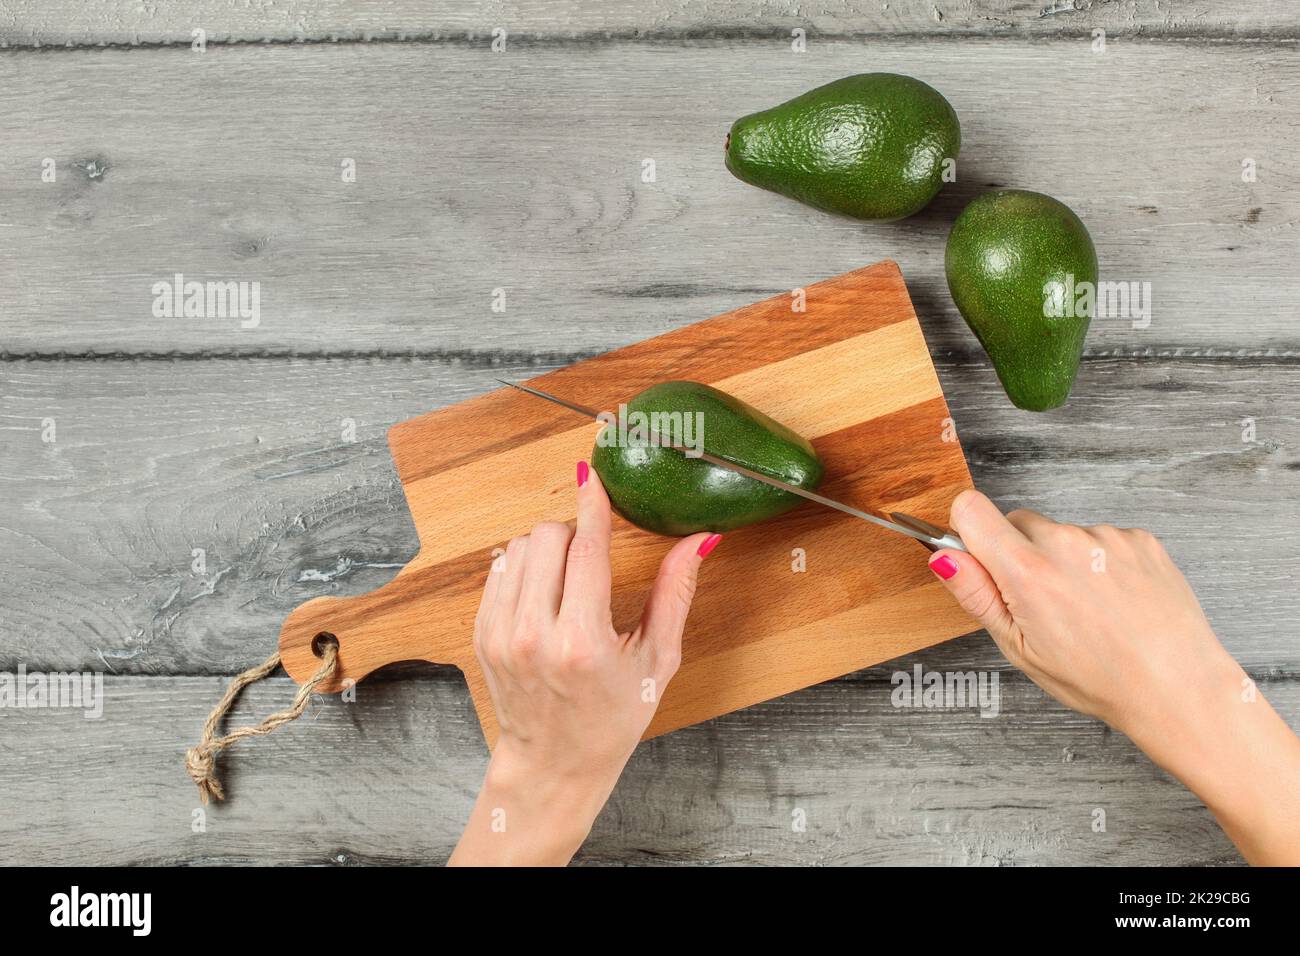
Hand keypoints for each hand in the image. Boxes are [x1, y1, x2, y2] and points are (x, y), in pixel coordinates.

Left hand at [449, 461, 719, 865]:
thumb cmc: (613, 717)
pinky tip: (546, 594)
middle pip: (549, 536)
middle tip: (594, 558)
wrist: (554, 763)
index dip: (592, 503)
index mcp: (583, 642)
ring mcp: (501, 635)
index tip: (592, 470)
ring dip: (548, 548)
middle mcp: (535, 635)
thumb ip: (676, 593)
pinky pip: (500, 569)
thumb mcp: (657, 660)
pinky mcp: (482, 634)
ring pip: (520, 547)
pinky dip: (525, 567)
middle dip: (575, 533)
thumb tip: (699, 539)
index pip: (586, 549)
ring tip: (570, 581)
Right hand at [928, 489, 1299, 864]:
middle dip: (1020, 554)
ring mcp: (1107, 537)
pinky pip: (1100, 538)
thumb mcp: (1020, 649)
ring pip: (1062, 533)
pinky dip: (1101, 563)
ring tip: (1088, 610)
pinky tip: (1114, 601)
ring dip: (1064, 561)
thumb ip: (977, 595)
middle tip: (1042, 604)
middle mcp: (1067, 544)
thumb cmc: (1100, 680)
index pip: (972, 509)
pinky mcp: (1139, 538)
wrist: (1178, 688)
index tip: (979, 557)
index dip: (969, 532)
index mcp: (1029, 573)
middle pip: (1018, 523)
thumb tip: (943, 557)